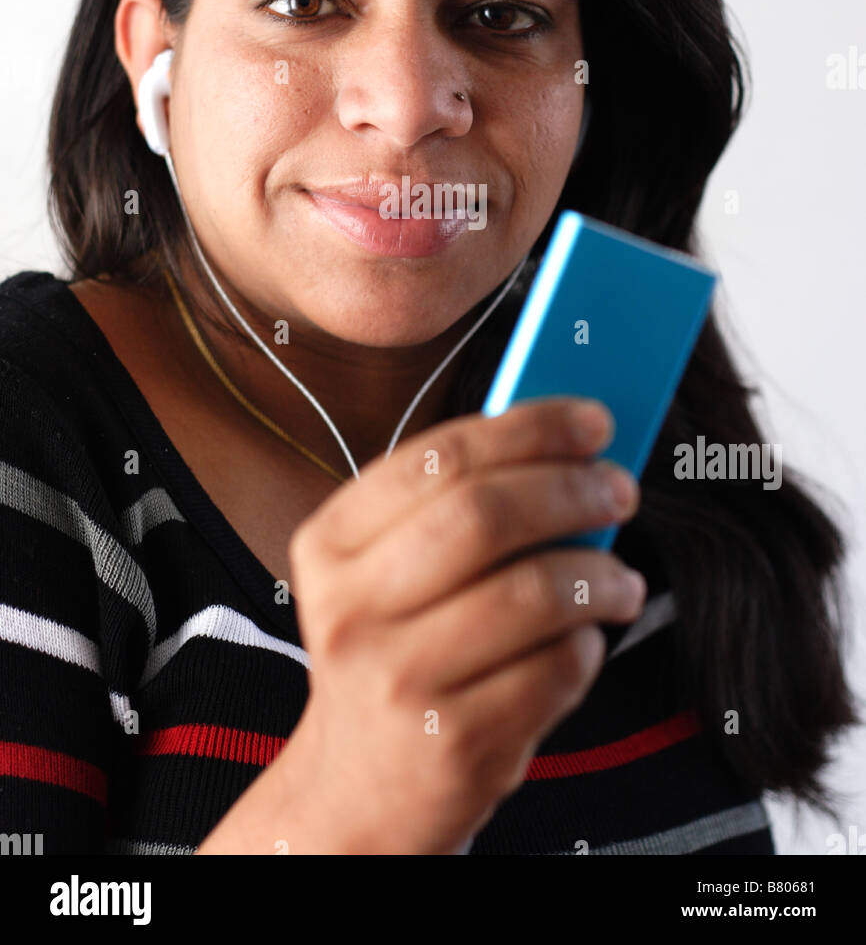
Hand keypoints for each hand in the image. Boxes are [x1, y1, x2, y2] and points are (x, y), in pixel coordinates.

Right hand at [282, 396, 643, 854]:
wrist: (360, 789)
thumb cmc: (396, 653)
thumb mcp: (388, 573)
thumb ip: (454, 508)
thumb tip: (569, 445)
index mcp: (331, 544)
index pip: (440, 458)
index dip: (529, 428)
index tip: (593, 420)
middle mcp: (351, 609)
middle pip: (484, 515)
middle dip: (570, 490)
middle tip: (618, 491)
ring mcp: (397, 679)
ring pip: (531, 593)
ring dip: (598, 575)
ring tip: (619, 581)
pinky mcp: (451, 742)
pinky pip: (554, 669)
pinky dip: (587, 645)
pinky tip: (583, 641)